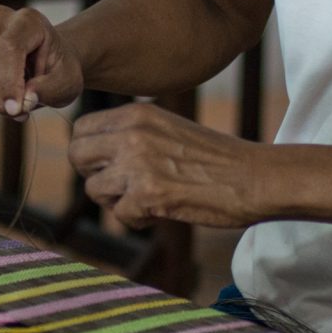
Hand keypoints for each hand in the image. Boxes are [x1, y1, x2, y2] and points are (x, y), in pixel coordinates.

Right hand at [0, 5, 84, 117]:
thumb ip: (50, 89)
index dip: (9, 82)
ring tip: (15, 103)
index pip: (9, 48)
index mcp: (27, 21)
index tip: (15, 110)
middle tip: (20, 114)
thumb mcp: (67, 81)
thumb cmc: (58, 69)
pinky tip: (0, 96)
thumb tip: (25, 100)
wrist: (46, 61)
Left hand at [67, 103, 266, 228]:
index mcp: (135, 113)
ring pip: (94, 189)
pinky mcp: (148, 194)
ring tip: (148, 199)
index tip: (108, 165)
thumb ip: (130, 134)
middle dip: (95, 176)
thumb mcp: (166, 128)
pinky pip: (120, 214)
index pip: (79, 129)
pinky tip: (163, 211)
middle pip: (77, 156)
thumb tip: (90, 152)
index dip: (89, 152)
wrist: (254, 177)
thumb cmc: (214, 158)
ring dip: (117, 200)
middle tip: (123, 186)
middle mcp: (132, 133)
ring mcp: (138, 163)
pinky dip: (138, 219)